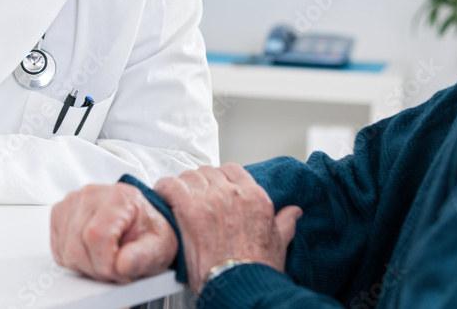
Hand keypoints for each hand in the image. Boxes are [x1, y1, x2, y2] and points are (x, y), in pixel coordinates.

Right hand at [51, 183, 177, 283]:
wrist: (142, 223)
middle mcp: (92, 194)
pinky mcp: (60, 213)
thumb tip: (124, 263)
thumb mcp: (160, 247)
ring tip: (108, 260)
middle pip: (78, 247)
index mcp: (118, 197)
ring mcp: (73, 202)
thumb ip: (144, 256)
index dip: (107, 264)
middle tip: (118, 268)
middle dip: (98, 269)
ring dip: (87, 267)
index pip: (96, 236)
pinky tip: (93, 254)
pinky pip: (58, 250)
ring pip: (66, 252)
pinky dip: (75, 261)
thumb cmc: (150, 232)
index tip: (122, 271)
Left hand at [155, 164, 301, 293]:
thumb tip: (293, 212)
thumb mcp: (278, 242)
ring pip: (189, 177)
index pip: (232, 170)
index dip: (219, 179)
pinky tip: (163, 197)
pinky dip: (164, 189)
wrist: (240, 286)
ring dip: (182, 187)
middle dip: (200, 183)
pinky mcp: (189, 208)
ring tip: (176, 199)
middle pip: (208, 172)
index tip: (213, 188)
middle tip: (193, 197)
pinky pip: (170, 186)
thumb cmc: (256, 269)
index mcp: (255, 197)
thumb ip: (285, 222)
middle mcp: (232, 192)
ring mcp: (210, 198)